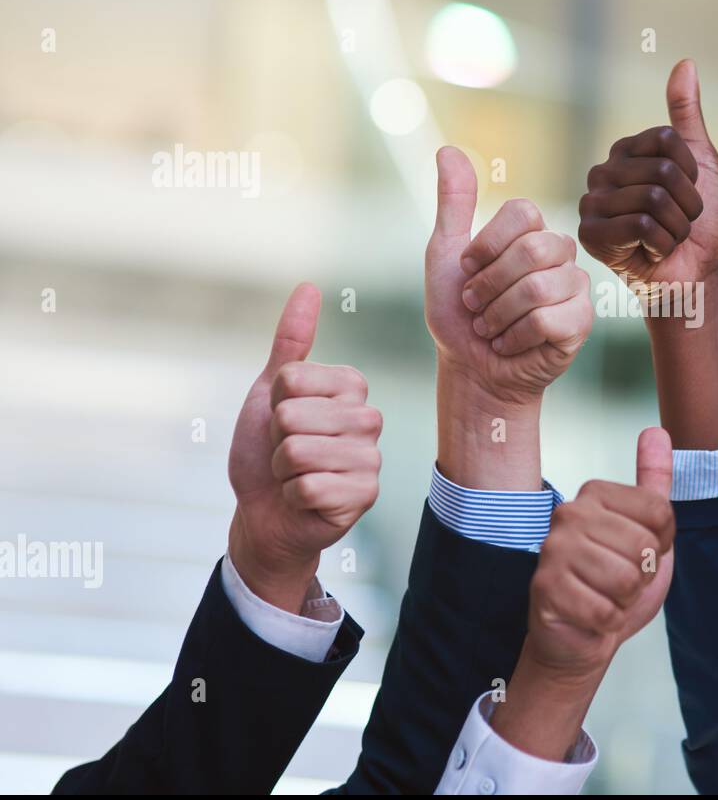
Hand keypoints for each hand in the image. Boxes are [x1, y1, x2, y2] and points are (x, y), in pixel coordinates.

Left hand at [228, 284, 382, 611]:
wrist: (265, 512)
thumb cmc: (267, 451)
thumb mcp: (270, 393)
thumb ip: (291, 341)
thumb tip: (308, 286)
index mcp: (351, 387)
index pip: (291, 379)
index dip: (272, 404)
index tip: (281, 422)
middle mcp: (369, 419)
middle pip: (292, 416)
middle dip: (275, 441)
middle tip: (288, 455)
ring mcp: (371, 458)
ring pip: (298, 452)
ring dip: (282, 471)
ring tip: (295, 477)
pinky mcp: (365, 495)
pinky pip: (309, 486)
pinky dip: (293, 496)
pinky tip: (305, 500)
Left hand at [426, 146, 592, 405]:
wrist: (471, 368)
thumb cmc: (459, 313)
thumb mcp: (445, 254)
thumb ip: (454, 204)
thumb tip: (448, 148)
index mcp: (530, 231)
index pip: (523, 212)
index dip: (487, 245)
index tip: (466, 270)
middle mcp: (559, 252)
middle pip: (533, 249)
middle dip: (489, 285)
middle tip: (474, 306)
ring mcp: (575, 286)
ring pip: (539, 287)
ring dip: (498, 315)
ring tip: (490, 327)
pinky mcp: (581, 322)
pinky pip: (549, 319)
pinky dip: (515, 336)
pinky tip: (510, 344)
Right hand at [489, 429, 675, 760]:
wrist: (581, 638)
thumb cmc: (615, 584)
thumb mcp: (647, 532)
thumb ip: (654, 484)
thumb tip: (656, 430)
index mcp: (594, 493)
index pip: (661, 512)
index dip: (660, 545)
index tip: (636, 554)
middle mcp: (570, 513)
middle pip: (645, 546)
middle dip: (642, 575)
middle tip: (618, 581)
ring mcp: (553, 549)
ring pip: (627, 579)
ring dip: (624, 600)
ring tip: (603, 595)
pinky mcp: (545, 587)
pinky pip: (606, 611)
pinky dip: (607, 622)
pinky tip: (590, 616)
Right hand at [578, 59, 717, 292]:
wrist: (695, 275)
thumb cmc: (700, 225)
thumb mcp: (702, 163)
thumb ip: (687, 116)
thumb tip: (686, 62)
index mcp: (626, 150)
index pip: (665, 140)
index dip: (691, 170)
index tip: (688, 191)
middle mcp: (603, 171)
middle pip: (661, 171)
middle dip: (687, 204)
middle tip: (679, 222)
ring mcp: (592, 202)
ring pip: (652, 199)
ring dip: (677, 227)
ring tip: (667, 237)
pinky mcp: (590, 233)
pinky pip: (639, 225)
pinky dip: (662, 243)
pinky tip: (652, 253)